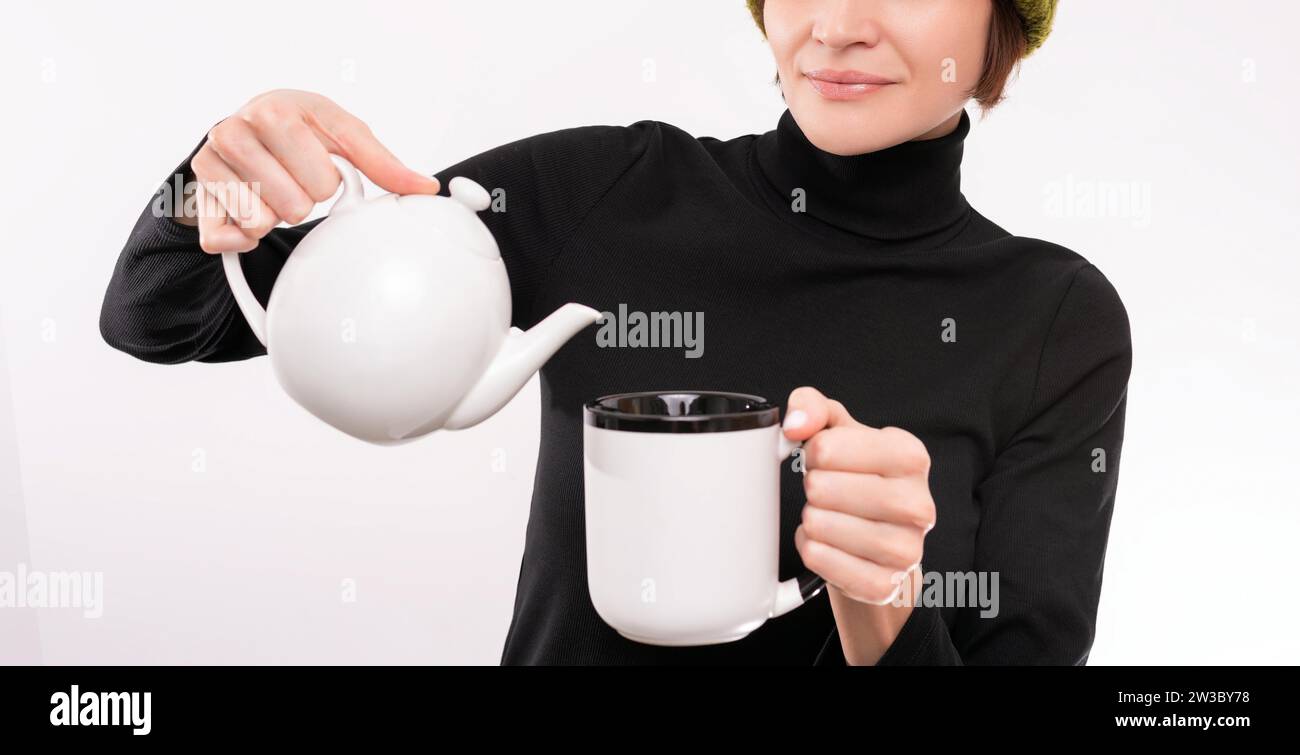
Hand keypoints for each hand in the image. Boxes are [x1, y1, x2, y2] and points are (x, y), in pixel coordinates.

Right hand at [187, 89, 439, 252]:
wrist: (247, 128)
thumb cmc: (301, 130)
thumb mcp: (343, 134)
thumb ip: (384, 163)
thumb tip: (426, 188)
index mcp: (275, 110)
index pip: (321, 177)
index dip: (328, 181)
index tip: (321, 167)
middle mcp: (232, 130)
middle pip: (294, 204)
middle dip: (303, 200)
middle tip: (294, 181)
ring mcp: (208, 163)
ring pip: (260, 222)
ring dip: (275, 217)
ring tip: (273, 191)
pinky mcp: (195, 197)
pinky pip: (224, 239)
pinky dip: (244, 239)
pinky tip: (251, 215)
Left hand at [783, 386, 935, 662]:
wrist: (881, 542)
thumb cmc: (859, 479)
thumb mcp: (840, 432)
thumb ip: (813, 407)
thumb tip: (797, 423)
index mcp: (909, 455)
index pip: (827, 446)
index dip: (812, 452)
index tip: (824, 458)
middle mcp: (917, 503)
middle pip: (822, 488)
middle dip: (811, 488)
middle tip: (825, 491)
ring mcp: (906, 549)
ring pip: (821, 526)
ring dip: (811, 520)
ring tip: (826, 516)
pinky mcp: (885, 584)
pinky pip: (822, 561)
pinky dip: (812, 550)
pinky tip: (826, 542)